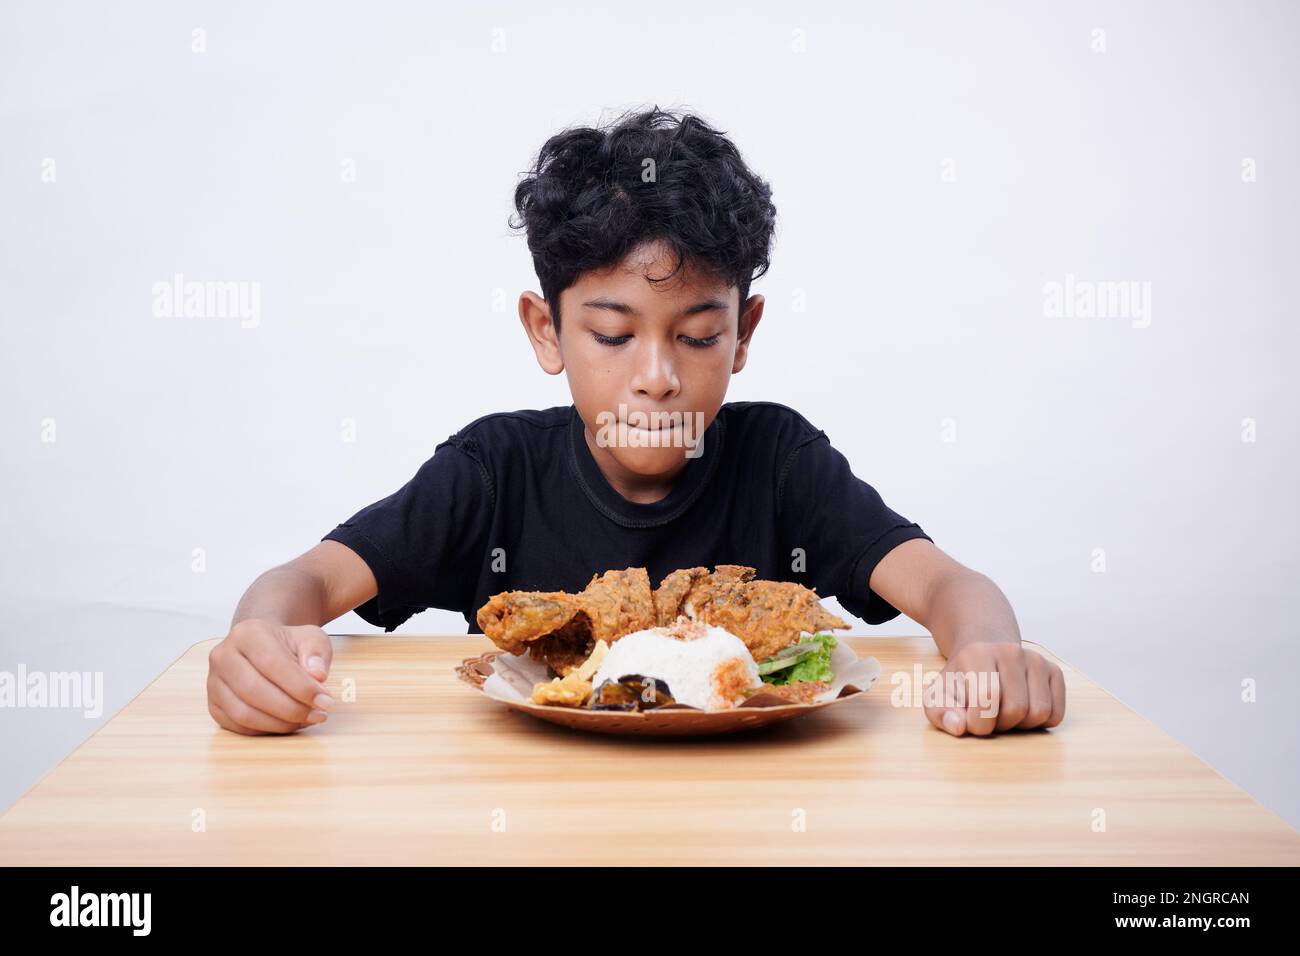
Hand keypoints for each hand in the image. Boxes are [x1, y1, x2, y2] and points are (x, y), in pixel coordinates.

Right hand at [207, 619, 334, 734]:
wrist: (263, 648)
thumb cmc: (288, 645)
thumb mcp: (310, 638)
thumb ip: (317, 653)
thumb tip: (317, 676)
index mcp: (247, 633)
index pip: (271, 662)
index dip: (300, 686)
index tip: (325, 700)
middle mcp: (223, 656)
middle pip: (254, 690)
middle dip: (291, 708)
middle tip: (319, 714)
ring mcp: (213, 682)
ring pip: (243, 713)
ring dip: (280, 723)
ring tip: (307, 720)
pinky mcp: (214, 705)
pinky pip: (238, 726)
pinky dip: (266, 730)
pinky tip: (289, 724)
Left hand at [923, 640, 1064, 736]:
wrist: (983, 655)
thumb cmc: (961, 681)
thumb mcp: (940, 695)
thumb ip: (940, 713)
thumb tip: (959, 726)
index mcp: (978, 654)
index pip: (987, 700)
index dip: (979, 723)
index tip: (971, 722)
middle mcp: (1011, 652)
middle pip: (1016, 710)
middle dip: (1000, 724)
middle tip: (989, 716)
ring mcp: (1036, 660)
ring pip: (1040, 713)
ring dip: (1021, 725)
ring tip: (1004, 712)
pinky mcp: (1054, 671)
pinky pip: (1056, 714)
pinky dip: (1040, 722)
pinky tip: (1023, 710)